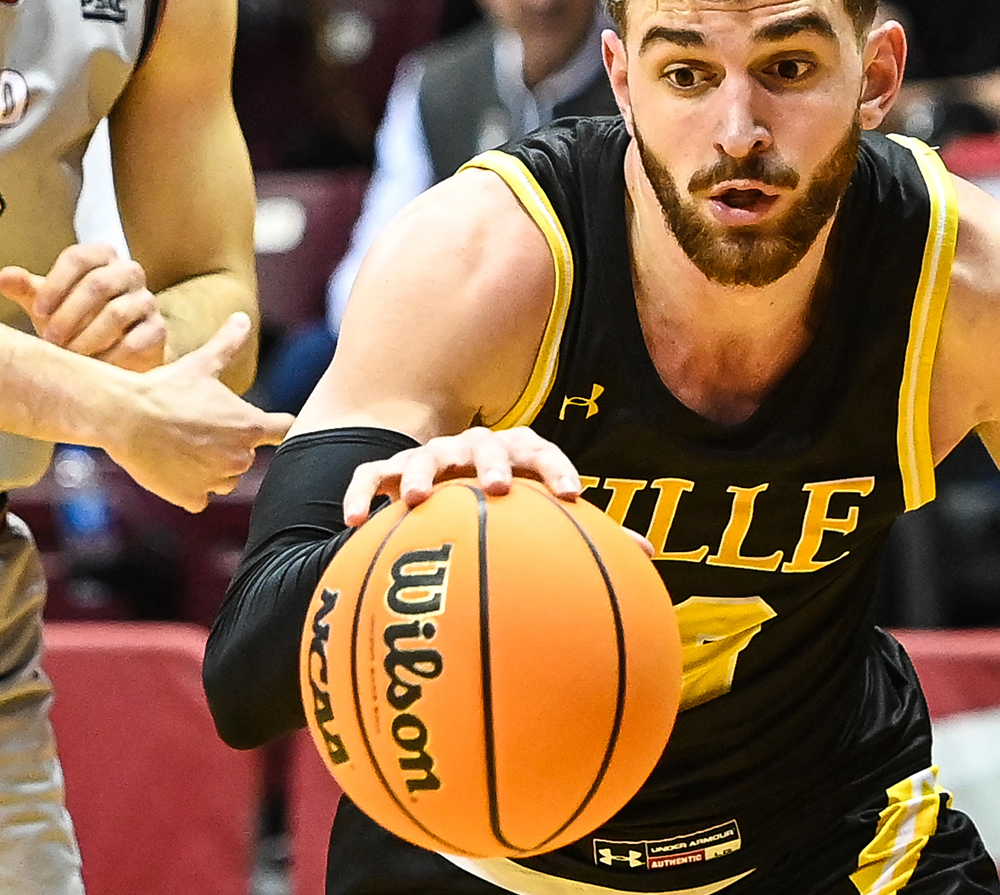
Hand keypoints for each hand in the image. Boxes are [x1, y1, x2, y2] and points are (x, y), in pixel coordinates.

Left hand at [0, 244, 167, 371]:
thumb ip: (28, 289)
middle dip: (70, 314)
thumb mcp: (48, 304)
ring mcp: (147, 301)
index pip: (79, 257)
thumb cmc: (75, 321)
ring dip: (87, 338)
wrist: (112, 354)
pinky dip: (110, 357)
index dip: (56, 283)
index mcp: (102, 257)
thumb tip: (3, 277)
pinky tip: (93, 368)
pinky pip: (136, 341)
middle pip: (100, 283)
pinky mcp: (158, 330)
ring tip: (69, 356)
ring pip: (118, 313)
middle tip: (51, 339)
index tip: (37, 310)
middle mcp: (129, 272)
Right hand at [103, 313, 293, 510]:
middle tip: (197, 427)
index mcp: (249, 425)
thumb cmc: (165, 388)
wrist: (125, 417)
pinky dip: (190, 488)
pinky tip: (172, 467)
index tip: (273, 425)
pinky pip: (200, 497)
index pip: (285, 431)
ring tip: (183, 446)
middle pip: (246, 456)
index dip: (279, 427)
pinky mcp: (192, 497)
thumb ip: (228, 344)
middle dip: (228, 445)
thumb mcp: (201, 364)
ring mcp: (216, 480)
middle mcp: (239, 458)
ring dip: (211, 468)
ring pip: (224, 479)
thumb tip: (243, 317)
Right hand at [340, 427, 654, 555]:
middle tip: (499, 489)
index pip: (541, 448)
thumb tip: (648, 555)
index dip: (558, 467)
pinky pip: (368, 476)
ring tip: (417, 499)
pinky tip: (351, 522)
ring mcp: (430, 456)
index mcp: (515, 455)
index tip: (573, 495)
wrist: (445, 483)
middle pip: (484, 443)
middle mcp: (472, 449)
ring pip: (424, 454)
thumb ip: (589, 532)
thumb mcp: (542, 516)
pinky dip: (360, 494)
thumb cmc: (507, 506)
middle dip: (491, 463)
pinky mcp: (389, 471)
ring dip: (421, 473)